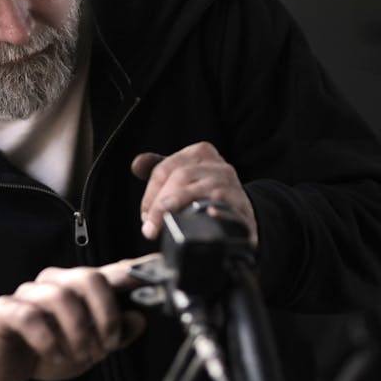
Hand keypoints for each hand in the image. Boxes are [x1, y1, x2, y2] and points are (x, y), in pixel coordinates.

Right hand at [0, 260, 146, 380]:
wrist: (7, 366)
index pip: (111, 271)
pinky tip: (56, 356)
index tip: (158, 267)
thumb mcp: (91, 348)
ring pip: (61, 296)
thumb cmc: (51, 349)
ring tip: (82, 355)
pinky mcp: (6, 309)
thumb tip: (139, 318)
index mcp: (79, 287)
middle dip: (106, 313)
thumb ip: (117, 334)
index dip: (135, 269)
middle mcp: (55, 282)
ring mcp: (29, 293)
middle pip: (88, 276)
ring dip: (78, 331)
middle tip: (108, 344)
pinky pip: (30, 316)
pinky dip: (49, 340)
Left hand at [132, 142, 256, 245]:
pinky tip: (210, 214)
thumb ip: (159, 170)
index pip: (166, 168)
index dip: (150, 193)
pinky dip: (220, 211)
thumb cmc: (205, 193)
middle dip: (161, 203)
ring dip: (181, 205)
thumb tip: (136, 164)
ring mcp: (233, 186)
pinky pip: (231, 207)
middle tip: (150, 227)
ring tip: (166, 222)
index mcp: (200, 153)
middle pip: (182, 176)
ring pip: (204, 189)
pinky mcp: (244, 209)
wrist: (242, 212)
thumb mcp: (183, 175)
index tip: (145, 215)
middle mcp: (218, 166)